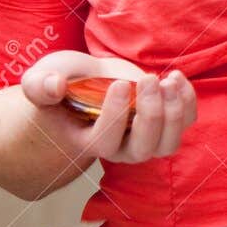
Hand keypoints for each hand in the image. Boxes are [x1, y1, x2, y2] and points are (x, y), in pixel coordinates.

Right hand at [20, 51, 197, 165]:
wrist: (88, 80)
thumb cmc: (63, 82)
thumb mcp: (40, 78)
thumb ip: (39, 85)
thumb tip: (55, 87)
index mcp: (88, 141)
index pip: (105, 141)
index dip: (115, 116)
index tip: (121, 84)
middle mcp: (120, 148)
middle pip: (143, 149)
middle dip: (151, 114)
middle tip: (148, 80)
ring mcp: (146, 139)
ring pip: (168, 143)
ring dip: (175, 112)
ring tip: (168, 81)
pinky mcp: (165, 123)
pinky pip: (186, 122)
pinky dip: (188, 102)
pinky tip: (175, 78)